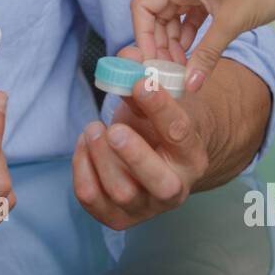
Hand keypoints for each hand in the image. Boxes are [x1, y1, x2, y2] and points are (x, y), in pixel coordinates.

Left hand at [72, 76, 207, 230]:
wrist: (152, 160)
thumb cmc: (154, 126)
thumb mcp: (154, 102)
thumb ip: (141, 78)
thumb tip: (127, 56)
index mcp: (193, 156)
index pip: (181, 134)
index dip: (160, 106)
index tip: (140, 82)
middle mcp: (176, 188)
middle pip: (161, 184)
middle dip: (135, 156)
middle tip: (114, 130)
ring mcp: (146, 208)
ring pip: (121, 191)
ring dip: (100, 157)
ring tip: (94, 128)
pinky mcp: (116, 217)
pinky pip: (91, 197)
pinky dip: (81, 167)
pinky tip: (85, 144)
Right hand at [129, 0, 274, 90]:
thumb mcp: (231, 25)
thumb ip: (206, 56)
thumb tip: (189, 85)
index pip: (144, 6)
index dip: (142, 36)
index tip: (152, 61)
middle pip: (157, 12)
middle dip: (160, 42)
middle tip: (169, 70)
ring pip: (174, 14)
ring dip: (175, 40)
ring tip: (183, 65)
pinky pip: (191, 12)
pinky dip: (190, 32)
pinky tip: (195, 51)